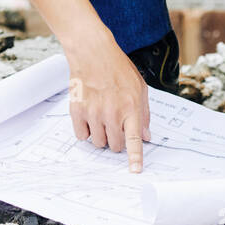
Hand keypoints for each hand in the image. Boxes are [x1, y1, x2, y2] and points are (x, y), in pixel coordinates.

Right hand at [65, 34, 151, 172]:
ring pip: (98, 143)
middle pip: (115, 146)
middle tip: (116, 124)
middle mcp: (112, 113)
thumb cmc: (118, 69)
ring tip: (102, 117)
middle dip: (117, 140)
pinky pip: (81, 135)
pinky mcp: (77, 111)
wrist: (93, 53)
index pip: (134, 140)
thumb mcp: (140, 88)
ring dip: (101, 136)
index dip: (134, 158)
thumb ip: (144, 114)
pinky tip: (89, 115)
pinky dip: (86, 130)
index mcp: (131, 107)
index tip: (135, 171)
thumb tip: (146, 136)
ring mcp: (93, 113)